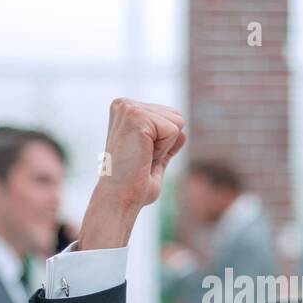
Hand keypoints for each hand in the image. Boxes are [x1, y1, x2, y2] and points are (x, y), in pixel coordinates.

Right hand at [80, 99, 186, 249]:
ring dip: (165, 147)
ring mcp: (129, 108)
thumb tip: (182, 132)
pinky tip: (143, 156)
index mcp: (125, 111)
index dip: (164, 144)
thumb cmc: (134, 185)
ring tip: (142, 157)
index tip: (143, 157)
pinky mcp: (136, 116)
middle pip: (176, 116)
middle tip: (143, 159)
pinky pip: (173, 130)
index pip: (169, 117)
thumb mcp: (154, 160)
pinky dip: (164, 149)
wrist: (120, 198)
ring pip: (177, 122)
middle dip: (167, 143)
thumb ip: (166, 145)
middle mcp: (124, 104)